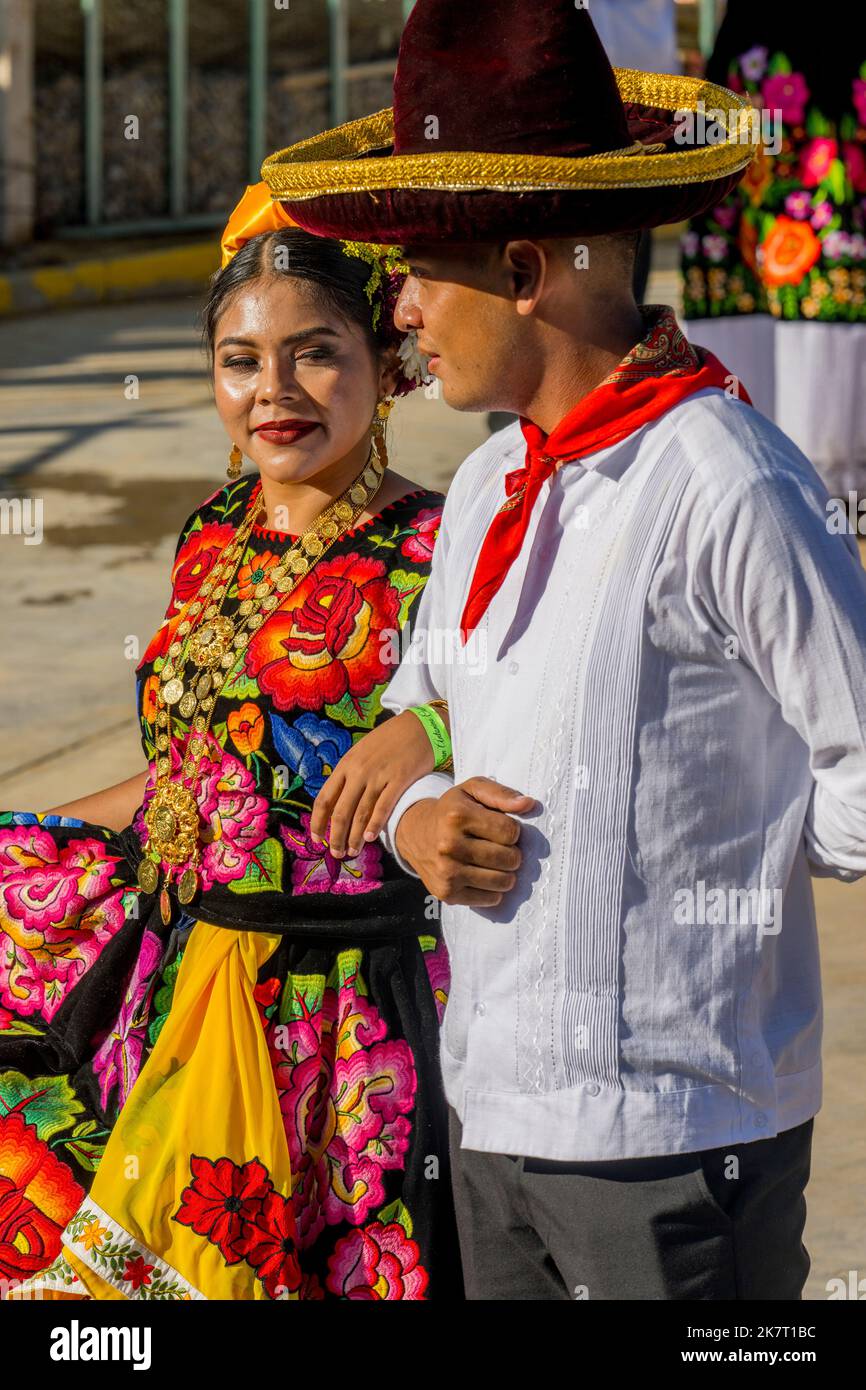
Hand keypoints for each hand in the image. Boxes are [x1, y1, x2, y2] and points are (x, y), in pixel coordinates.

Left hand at [309, 709, 438, 857]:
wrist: (418, 727)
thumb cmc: (389, 741)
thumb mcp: (361, 752)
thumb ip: (349, 775)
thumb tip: (337, 802)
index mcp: (345, 765)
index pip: (324, 799)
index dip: (318, 822)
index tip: (317, 839)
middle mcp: (358, 772)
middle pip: (340, 812)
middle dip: (336, 837)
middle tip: (337, 853)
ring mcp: (378, 776)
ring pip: (361, 814)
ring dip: (355, 837)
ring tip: (352, 851)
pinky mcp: (398, 780)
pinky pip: (383, 807)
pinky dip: (375, 824)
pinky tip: (371, 838)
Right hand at [395, 776, 535, 905]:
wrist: (414, 834)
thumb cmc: (452, 811)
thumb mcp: (472, 790)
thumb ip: (501, 794)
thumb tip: (528, 804)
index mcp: (457, 817)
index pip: (510, 832)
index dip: (513, 830)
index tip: (501, 828)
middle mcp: (449, 846)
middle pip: (509, 858)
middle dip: (512, 853)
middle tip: (500, 848)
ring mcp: (447, 873)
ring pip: (503, 881)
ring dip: (506, 873)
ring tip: (495, 863)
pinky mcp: (447, 894)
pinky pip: (491, 899)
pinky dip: (493, 890)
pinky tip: (483, 877)